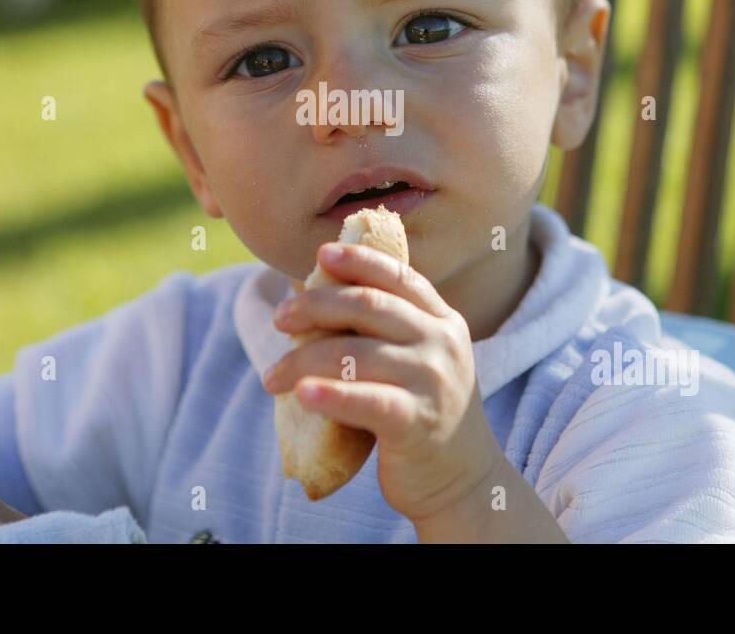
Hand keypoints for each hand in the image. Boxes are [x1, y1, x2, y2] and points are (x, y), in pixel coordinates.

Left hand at [263, 241, 503, 522]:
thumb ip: (384, 329)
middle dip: (316, 306)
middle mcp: (441, 342)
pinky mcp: (418, 423)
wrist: (463, 480)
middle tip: (280, 318)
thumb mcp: (417, 359)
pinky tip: (302, 394)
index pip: (398, 276)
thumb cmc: (422, 412)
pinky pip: (367, 401)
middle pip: (369, 306)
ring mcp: (433, 381)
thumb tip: (314, 296)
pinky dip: (331, 395)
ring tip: (272, 377)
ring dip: (303, 360)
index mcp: (441, 319)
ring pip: (355, 354)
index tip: (322, 254)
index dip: (360, 260)